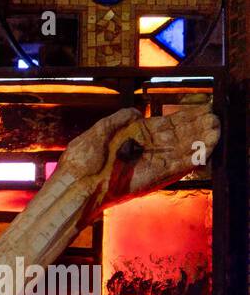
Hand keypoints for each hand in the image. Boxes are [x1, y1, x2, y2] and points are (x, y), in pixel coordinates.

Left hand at [59, 101, 219, 220]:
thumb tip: (136, 112)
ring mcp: (151, 164)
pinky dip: (194, 156)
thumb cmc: (80, 161)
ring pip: (182, 150)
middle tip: (216, 117)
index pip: (166, 125)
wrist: (76, 186)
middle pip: (179, 135)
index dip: (185, 117)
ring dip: (201, 140)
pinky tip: (209, 145)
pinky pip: (178, 166)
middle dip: (197, 126)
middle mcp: (146, 150)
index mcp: (133, 137)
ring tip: (218, 128)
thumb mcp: (99, 131)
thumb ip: (119, 119)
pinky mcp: (154, 177)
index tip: (203, 108)